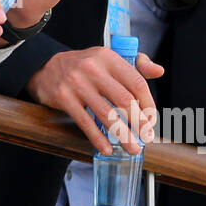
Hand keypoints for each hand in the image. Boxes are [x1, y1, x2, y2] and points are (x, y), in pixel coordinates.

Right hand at [24, 46, 163, 154]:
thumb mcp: (108, 59)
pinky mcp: (63, 97)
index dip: (148, 104)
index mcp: (108, 57)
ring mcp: (76, 83)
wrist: (47, 67)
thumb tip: (158, 71)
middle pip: (124, 100)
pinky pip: (85, 122)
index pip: (136, 82)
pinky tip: (107, 148)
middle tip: (146, 137)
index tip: (152, 120)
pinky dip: (97, 138)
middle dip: (139, 123)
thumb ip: (136, 65)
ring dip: (123, 135)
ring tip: (132, 148)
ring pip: (107, 114)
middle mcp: (93, 68)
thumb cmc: (85, 66)